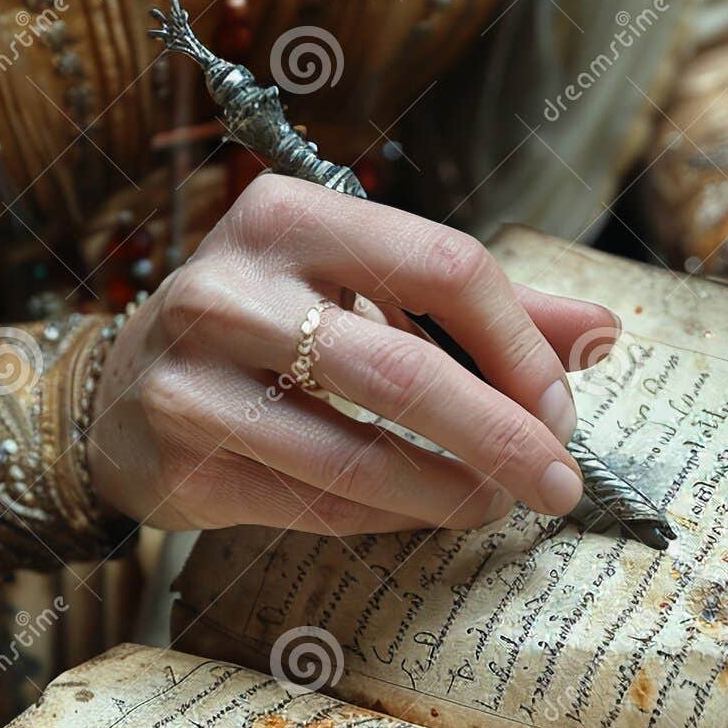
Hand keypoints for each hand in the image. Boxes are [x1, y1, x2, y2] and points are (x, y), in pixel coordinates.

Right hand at [86, 177, 619, 534]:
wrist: (123, 392)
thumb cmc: (272, 333)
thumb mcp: (364, 292)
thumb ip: (481, 310)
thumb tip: (603, 334)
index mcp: (295, 213)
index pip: (445, 265)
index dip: (519, 347)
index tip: (561, 408)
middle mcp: (234, 281)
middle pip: (406, 368)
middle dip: (503, 436)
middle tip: (558, 483)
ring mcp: (195, 369)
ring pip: (358, 452)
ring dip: (450, 490)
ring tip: (497, 503)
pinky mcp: (182, 451)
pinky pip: (316, 501)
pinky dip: (391, 515)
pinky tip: (426, 511)